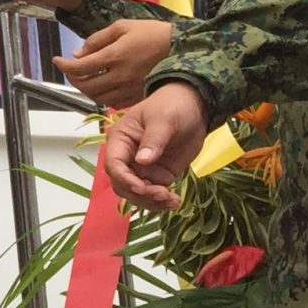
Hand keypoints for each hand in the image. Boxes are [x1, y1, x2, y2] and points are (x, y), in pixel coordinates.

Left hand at [54, 17, 174, 111]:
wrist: (184, 48)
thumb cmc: (152, 33)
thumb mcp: (123, 26)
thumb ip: (97, 40)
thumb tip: (78, 54)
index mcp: (114, 56)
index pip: (80, 67)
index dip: (63, 65)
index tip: (56, 60)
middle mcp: (120, 76)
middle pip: (86, 86)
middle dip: (73, 79)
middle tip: (70, 71)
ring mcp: (130, 89)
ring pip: (98, 97)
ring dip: (86, 89)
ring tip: (84, 78)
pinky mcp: (139, 96)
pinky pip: (113, 102)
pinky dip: (102, 96)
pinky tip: (102, 86)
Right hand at [104, 81, 210, 210]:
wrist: (194, 107)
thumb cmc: (172, 106)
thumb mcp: (163, 119)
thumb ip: (153, 140)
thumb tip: (142, 161)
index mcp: (120, 140)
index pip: (114, 164)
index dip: (124, 178)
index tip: (141, 187)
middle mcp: (127, 157)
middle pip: (122, 184)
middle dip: (139, 193)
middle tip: (162, 194)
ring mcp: (143, 169)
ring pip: (136, 194)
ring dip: (151, 202)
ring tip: (171, 200)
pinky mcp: (158, 175)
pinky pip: (154, 194)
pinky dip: (161, 202)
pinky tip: (174, 202)